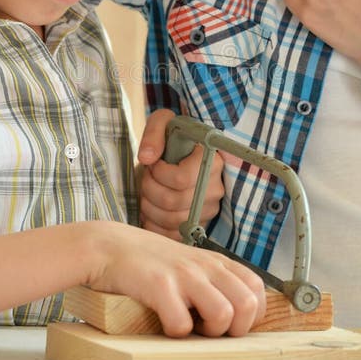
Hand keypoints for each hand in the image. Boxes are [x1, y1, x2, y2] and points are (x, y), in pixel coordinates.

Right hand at [85, 220, 265, 336]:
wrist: (109, 246)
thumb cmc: (151, 262)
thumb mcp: (191, 264)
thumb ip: (214, 281)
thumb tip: (238, 313)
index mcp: (216, 262)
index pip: (257, 290)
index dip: (250, 315)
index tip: (230, 323)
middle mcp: (205, 266)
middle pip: (247, 305)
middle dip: (234, 329)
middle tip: (210, 330)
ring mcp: (183, 275)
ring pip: (223, 315)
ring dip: (208, 332)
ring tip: (189, 327)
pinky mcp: (159, 285)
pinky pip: (181, 324)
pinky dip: (174, 333)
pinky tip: (163, 323)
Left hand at [137, 109, 224, 240]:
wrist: (183, 153)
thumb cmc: (174, 138)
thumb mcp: (164, 123)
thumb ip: (154, 134)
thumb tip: (147, 158)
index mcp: (212, 161)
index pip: (182, 178)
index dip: (159, 174)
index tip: (154, 164)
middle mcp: (215, 188)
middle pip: (174, 202)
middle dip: (149, 190)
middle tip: (146, 178)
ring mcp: (209, 210)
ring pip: (172, 221)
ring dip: (149, 207)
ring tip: (147, 192)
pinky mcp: (199, 225)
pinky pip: (174, 236)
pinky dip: (155, 226)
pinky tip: (150, 211)